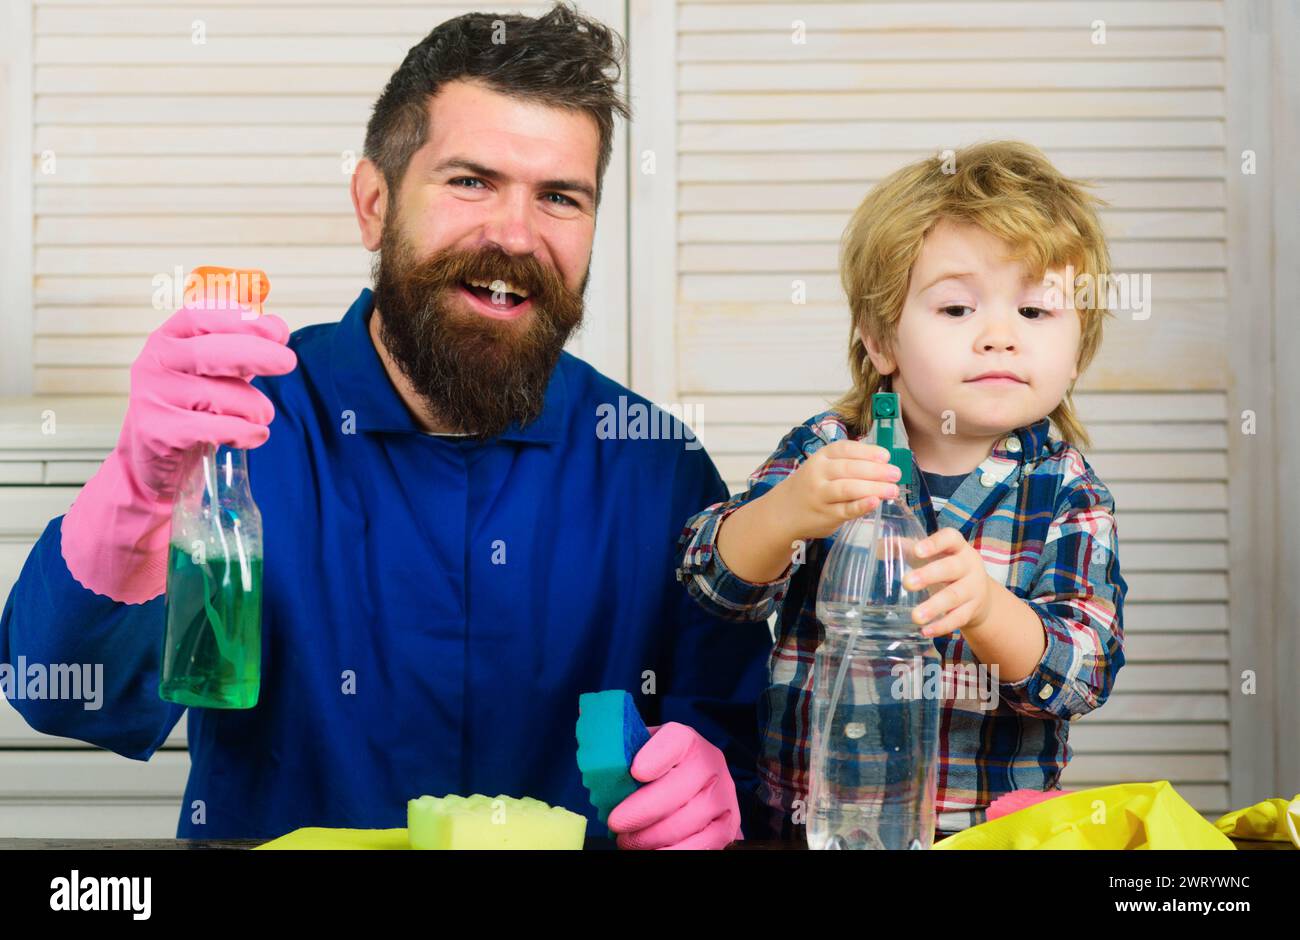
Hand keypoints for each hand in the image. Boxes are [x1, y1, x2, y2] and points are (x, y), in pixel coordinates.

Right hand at [61, 289, 296, 602]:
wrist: (147, 486)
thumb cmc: (189, 427)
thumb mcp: (213, 387)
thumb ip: (238, 361)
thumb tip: (279, 332)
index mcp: (170, 344)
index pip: (202, 316)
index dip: (240, 318)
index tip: (277, 326)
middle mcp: (155, 366)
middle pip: (209, 348)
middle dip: (254, 353)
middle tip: (288, 362)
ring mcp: (150, 400)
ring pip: (213, 390)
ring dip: (249, 403)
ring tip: (263, 418)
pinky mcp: (153, 436)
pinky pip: (203, 426)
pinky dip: (237, 429)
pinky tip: (253, 434)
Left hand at [606, 722, 741, 849]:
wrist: (698, 788)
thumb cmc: (661, 769)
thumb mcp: (643, 748)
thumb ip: (618, 739)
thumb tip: (585, 716)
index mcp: (687, 741)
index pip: (676, 741)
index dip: (656, 756)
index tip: (635, 771)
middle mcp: (710, 765)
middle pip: (677, 789)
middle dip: (641, 811)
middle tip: (615, 823)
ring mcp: (722, 797)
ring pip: (686, 822)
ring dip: (650, 837)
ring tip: (628, 840)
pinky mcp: (727, 826)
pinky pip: (701, 845)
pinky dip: (671, 852)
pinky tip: (650, 851)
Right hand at [770, 439, 902, 540]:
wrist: (785, 511)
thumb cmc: (813, 486)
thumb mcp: (824, 467)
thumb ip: (849, 463)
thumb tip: (885, 464)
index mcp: (821, 457)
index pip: (845, 449)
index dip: (867, 452)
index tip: (886, 456)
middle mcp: (818, 474)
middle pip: (849, 469)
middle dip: (876, 471)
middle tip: (896, 474)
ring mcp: (820, 495)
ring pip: (848, 488)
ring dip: (873, 488)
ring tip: (893, 490)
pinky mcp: (825, 515)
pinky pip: (845, 509)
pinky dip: (861, 506)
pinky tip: (875, 503)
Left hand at [904, 526, 994, 636]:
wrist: (980, 593)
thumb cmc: (946, 567)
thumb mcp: (931, 555)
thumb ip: (906, 548)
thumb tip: (878, 547)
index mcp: (957, 547)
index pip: (950, 538)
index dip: (935, 543)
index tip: (917, 550)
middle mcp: (969, 565)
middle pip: (951, 568)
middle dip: (929, 575)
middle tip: (907, 583)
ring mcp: (973, 588)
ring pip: (954, 596)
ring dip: (934, 607)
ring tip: (915, 617)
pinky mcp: (972, 609)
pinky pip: (958, 618)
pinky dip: (942, 626)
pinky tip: (925, 631)